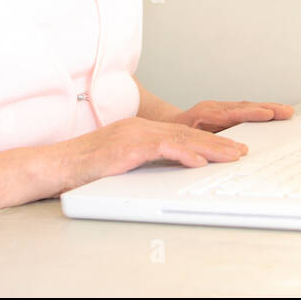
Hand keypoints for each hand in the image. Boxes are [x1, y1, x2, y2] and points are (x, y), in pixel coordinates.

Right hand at [46, 116, 249, 192]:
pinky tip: (200, 162)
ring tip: (233, 156)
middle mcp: (142, 129)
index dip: (211, 141)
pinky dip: (184, 155)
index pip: (184, 135)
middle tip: (243, 151)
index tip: (232, 149)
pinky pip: (162, 149)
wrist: (57, 165)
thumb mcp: (123, 163)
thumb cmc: (86, 168)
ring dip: (211, 148)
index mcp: (143, 132)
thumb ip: (147, 162)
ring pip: (182, 140)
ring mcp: (136, 136)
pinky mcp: (128, 147)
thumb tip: (172, 170)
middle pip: (189, 134)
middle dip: (220, 142)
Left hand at [170, 100, 295, 132]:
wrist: (164, 126)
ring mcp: (219, 108)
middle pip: (245, 107)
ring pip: (247, 106)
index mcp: (205, 114)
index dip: (252, 113)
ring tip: (286, 111)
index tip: (268, 113)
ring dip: (267, 108)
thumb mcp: (185, 141)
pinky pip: (244, 109)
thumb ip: (204, 144)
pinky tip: (272, 113)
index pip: (233, 113)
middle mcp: (214, 108)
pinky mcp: (223, 111)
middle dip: (268, 108)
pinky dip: (259, 110)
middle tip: (286, 111)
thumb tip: (224, 149)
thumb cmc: (173, 135)